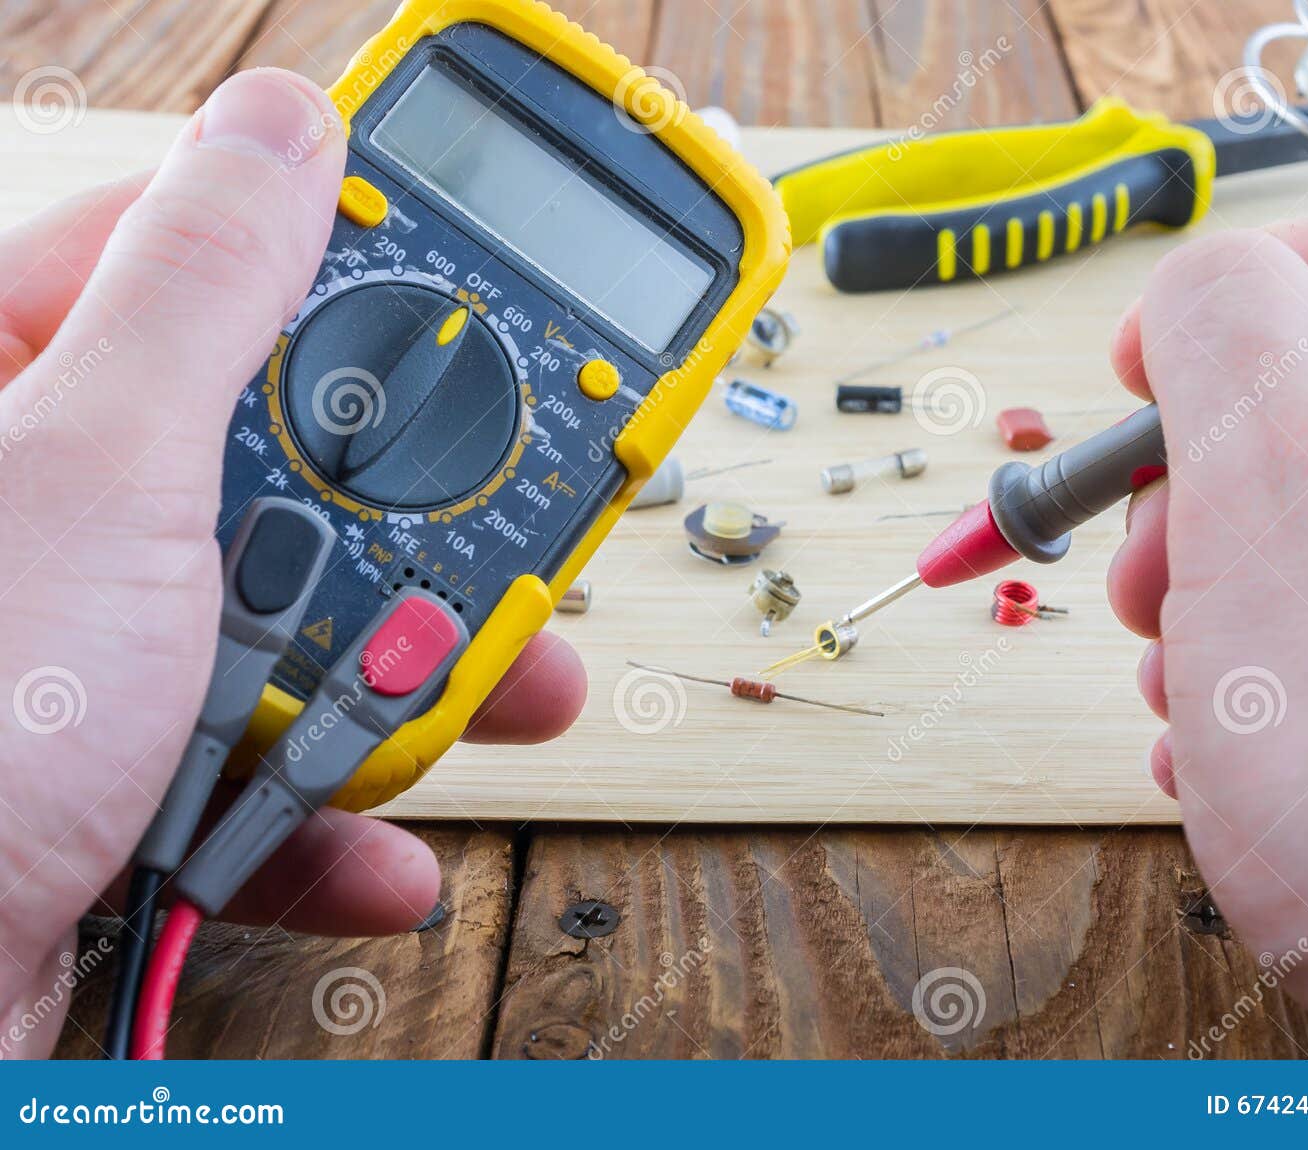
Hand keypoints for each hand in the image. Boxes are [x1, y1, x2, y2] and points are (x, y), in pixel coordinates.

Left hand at [0, 70, 585, 1057]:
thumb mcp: (98, 474)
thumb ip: (201, 294)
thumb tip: (284, 128)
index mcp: (13, 396)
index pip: (194, 267)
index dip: (347, 272)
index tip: (472, 287)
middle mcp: (54, 516)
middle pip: (288, 462)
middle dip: (411, 522)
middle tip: (500, 521)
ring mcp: (101, 651)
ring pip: (306, 617)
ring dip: (411, 680)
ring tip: (481, 703)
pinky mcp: (133, 773)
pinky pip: (274, 764)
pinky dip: (344, 814)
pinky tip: (376, 842)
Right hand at [1107, 210, 1307, 1056]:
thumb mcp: (1269, 497)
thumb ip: (1224, 336)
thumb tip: (1201, 283)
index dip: (1240, 303)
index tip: (1140, 369)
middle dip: (1205, 489)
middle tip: (1157, 572)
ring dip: (1215, 599)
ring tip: (1193, 685)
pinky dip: (1260, 673)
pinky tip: (1231, 743)